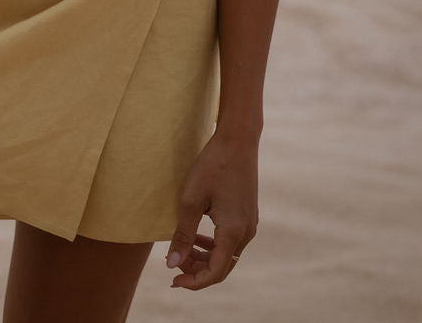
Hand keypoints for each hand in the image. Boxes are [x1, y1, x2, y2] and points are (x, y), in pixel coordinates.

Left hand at [164, 131, 258, 289]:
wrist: (238, 139)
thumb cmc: (212, 165)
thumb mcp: (191, 199)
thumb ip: (183, 234)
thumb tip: (171, 264)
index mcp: (233, 232)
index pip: (214, 272)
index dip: (193, 281)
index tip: (172, 280)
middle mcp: (246, 233)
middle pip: (222, 267)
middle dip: (197, 271)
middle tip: (173, 264)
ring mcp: (249, 224)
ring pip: (226, 255)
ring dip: (205, 258)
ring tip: (182, 251)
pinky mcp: (248, 216)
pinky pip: (230, 242)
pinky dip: (213, 246)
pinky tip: (197, 237)